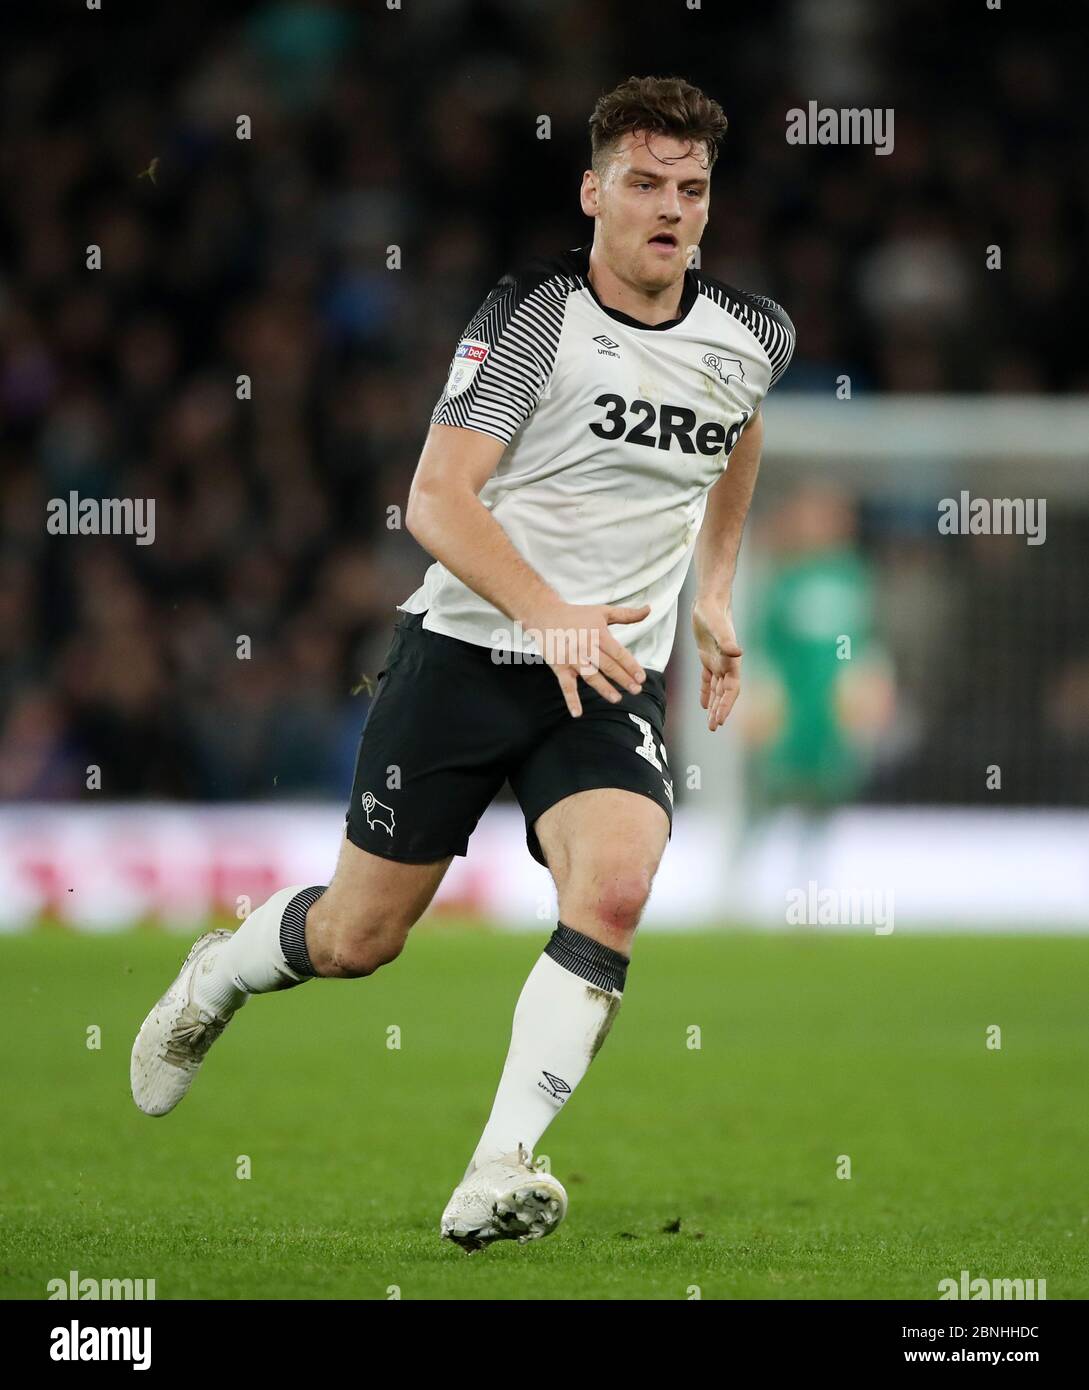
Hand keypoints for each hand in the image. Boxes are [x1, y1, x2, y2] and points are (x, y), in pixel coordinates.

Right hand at [523, 600, 649, 717]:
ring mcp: (572, 658)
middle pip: (607, 665)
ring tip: (617, 698)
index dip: (631, 666)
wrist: (545, 614)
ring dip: (603, 688)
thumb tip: (649, 609)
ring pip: (590, 676)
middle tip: (636, 690)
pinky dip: (571, 700)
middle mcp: (585, 646)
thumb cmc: (577, 614)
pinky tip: (577, 713)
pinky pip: (566, 685)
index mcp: (598, 633)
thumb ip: (627, 614)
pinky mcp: (559, 666)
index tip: (642, 678)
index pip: (618, 652)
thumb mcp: (603, 612)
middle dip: (623, 678)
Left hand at [693, 596, 741, 731]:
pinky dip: (706, 692)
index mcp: (731, 661)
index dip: (727, 705)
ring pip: (717, 689)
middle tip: (713, 727)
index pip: (731, 689)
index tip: (720, 720)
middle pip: (725, 693)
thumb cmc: (713, 612)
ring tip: (710, 722)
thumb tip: (737, 653)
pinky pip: (707, 679)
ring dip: (714, 705)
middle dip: (720, 710)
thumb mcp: (717, 626)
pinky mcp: (707, 657)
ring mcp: (718, 661)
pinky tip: (703, 705)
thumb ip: (726, 640)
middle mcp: (727, 664)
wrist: (709, 601)